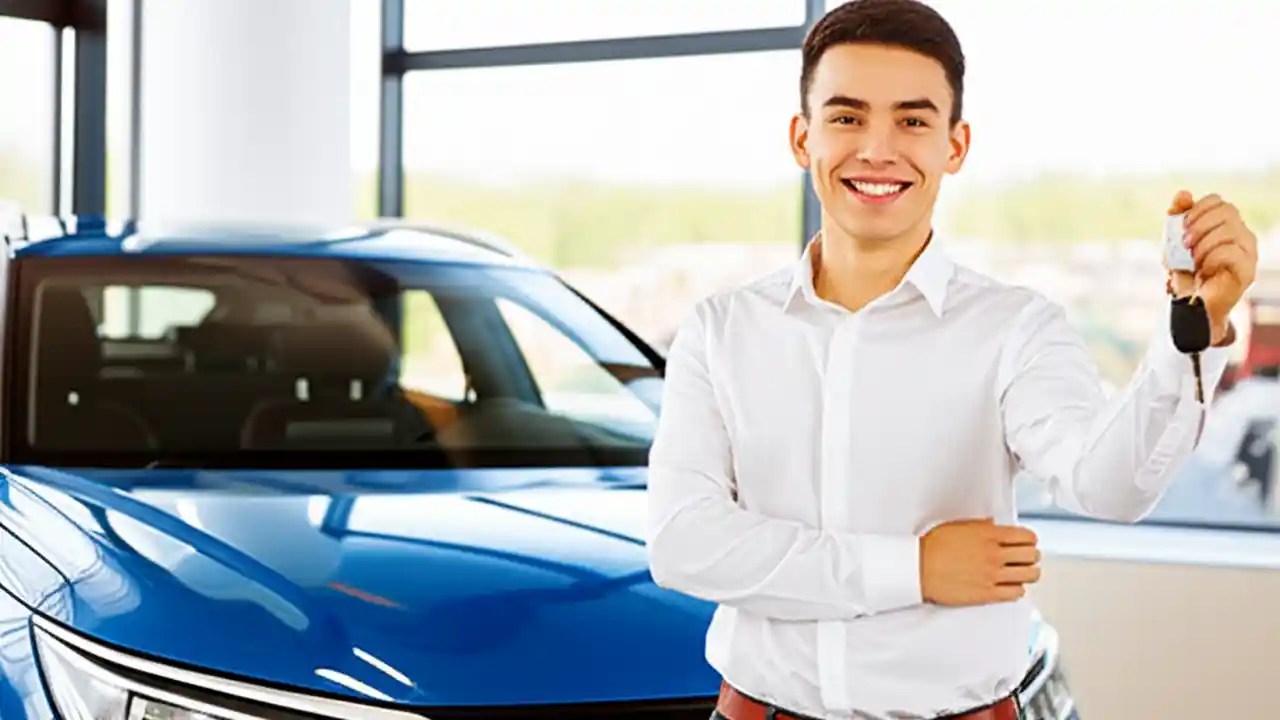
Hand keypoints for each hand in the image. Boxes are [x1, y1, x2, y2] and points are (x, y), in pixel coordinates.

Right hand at [919, 518, 1039, 605]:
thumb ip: (981, 526)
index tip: (1028, 543)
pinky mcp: (987, 594)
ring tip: (1024, 573)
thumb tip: (993, 524)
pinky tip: (1011, 586)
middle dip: (1032, 556)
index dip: (1030, 540)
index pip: (1027, 537)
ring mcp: (993, 575)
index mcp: (989, 535)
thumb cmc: (933, 547)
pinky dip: (1018, 589)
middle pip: (1032, 556)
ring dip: (1030, 573)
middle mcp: (995, 554)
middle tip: (1028, 558)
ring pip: (1030, 575)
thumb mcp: (957, 526)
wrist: (918, 568)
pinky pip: (1016, 593)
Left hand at [1170, 190, 1258, 343]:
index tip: (1181, 228)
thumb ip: (1177, 218)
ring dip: (1203, 245)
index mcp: (1225, 224)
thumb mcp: (1173, 242)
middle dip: (1199, 225)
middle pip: (1226, 210)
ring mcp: (1248, 251)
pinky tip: (1204, 271)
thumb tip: (1183, 193)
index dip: (1196, 210)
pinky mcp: (1248, 269)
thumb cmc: (1185, 272)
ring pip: (1230, 229)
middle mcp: (1241, 234)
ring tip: (1194, 262)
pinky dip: (1211, 259)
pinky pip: (1231, 251)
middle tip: (1185, 245)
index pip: (1217, 200)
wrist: (1191, 303)